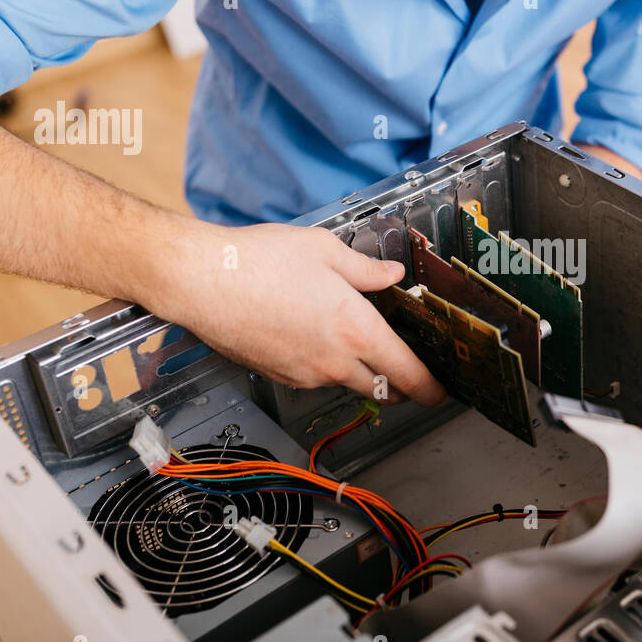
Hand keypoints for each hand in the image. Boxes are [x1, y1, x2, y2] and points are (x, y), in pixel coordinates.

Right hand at [152, 221, 446, 405]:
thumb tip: (392, 274)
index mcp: (357, 330)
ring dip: (360, 371)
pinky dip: (326, 366)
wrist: (200, 281)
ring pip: (348, 382)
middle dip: (401, 385)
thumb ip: (367, 269)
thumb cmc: (259, 261)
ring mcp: (306, 373)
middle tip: (408, 369)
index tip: (441, 390)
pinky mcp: (280, 375)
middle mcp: (335, 361)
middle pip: (383, 389)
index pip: (408, 374)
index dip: (430, 387)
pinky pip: (315, 378)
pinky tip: (314, 336)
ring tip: (355, 340)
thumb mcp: (325, 250)